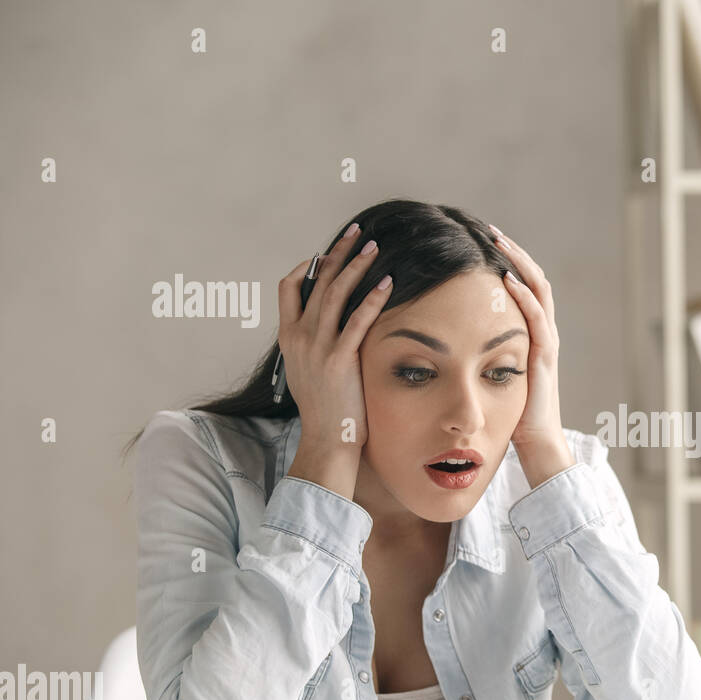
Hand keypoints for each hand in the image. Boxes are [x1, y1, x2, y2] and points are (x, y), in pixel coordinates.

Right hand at [277, 223, 392, 455]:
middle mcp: (299, 337)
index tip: (325, 253)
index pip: (287, 288)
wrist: (327, 439)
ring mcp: (318, 347)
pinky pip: (356, 321)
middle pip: (317, 282)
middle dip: (338, 253)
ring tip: (373, 247)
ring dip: (355, 266)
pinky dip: (372, 298)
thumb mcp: (308, 370)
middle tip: (356, 233)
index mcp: (289, 337)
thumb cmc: (326, 408)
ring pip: (335, 294)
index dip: (306, 266)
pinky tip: (386, 282)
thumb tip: (328, 326)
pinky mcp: (339, 360)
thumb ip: (314, 344)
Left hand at [490, 223, 575, 486]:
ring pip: (539, 291)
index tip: (480, 243)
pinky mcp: (545, 358)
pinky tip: (508, 280)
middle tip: (488, 231)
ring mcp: (546, 344)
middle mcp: (541, 334)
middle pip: (533, 280)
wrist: (536, 446)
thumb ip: (478, 357)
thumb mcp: (490, 379)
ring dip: (519, 264)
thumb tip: (444, 342)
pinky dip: (524, 297)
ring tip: (498, 244)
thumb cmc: (510, 419)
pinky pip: (538, 319)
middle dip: (511, 253)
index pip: (521, 288)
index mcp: (529, 337)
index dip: (504, 263)